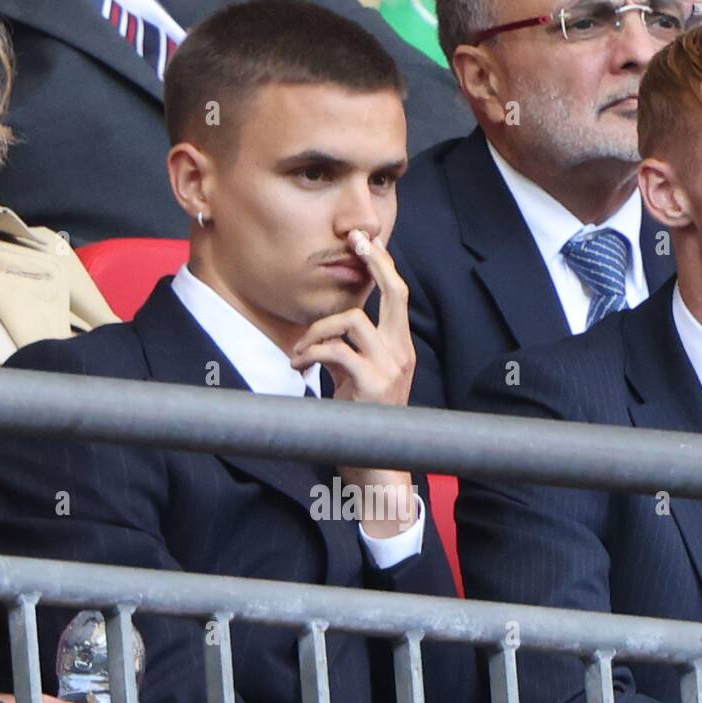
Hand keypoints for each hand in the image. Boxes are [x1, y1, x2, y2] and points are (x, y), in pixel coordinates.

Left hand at [290, 230, 413, 408]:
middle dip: (375, 262)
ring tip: (300, 350)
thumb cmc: (363, 418)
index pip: (399, 295)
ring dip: (317, 330)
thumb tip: (327, 327)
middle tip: (354, 242)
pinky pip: (336, 350)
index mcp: (401, 348)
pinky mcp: (372, 384)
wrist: (376, 462)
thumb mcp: (359, 376)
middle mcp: (402, 353)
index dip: (383, 264)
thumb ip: (350, 349)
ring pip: (353, 320)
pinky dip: (311, 353)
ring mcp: (391, 368)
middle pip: (397, 292)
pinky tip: (299, 365)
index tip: (366, 240)